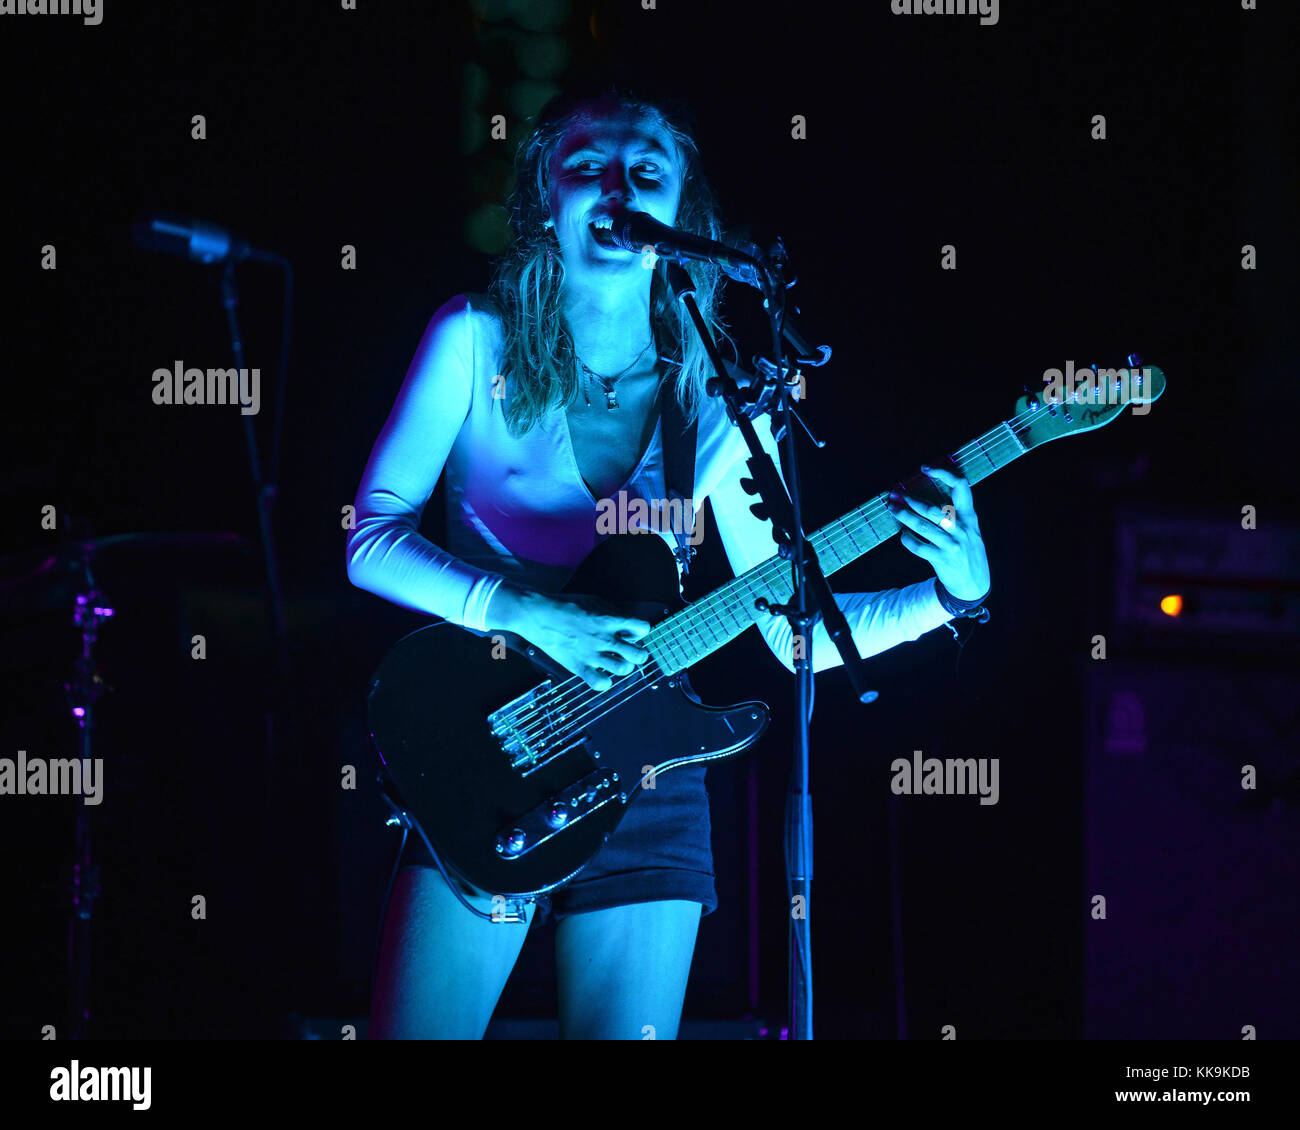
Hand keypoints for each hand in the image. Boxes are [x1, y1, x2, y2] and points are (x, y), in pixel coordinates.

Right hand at [490, 586, 651, 690]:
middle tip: (632, 652)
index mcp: (609, 620)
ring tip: (617, 663)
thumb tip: (628, 623)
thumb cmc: (566, 606)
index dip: (641, 630)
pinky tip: (601, 675)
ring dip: (624, 667)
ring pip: (624, 669)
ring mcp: (592, 654)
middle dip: (640, 654)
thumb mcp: (594, 601)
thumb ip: (613, 613)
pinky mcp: (579, 667)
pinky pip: (600, 684)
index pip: (642, 628)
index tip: (634, 632)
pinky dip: (604, 682)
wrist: (539, 616)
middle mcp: (605, 639)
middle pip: (639, 654)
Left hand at [886, 465, 989, 601]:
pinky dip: (908, 540)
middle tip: (895, 494)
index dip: (944, 473)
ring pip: (923, 526)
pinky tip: (903, 535)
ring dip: (904, 517)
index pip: (961, 487)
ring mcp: (952, 545)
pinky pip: (919, 547)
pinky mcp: (942, 560)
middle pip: (933, 508)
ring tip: (893, 509)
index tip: (926, 468)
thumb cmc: (968, 551)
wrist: (974, 585)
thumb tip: (929, 495)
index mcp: (969, 517)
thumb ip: (957, 513)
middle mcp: (962, 529)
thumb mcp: (971, 530)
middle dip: (911, 501)